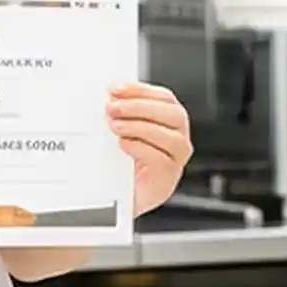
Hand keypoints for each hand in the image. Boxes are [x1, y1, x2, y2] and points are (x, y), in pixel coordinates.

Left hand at [107, 82, 192, 217]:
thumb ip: (121, 113)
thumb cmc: (121, 162)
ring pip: (170, 137)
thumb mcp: (121, 131)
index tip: (117, 88)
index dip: (141, 90)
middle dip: (140, 106)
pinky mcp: (166, 178)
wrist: (118, 197)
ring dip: (139, 126)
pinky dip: (140, 148)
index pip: (164, 98)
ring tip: (115, 125)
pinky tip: (123, 144)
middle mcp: (178, 139)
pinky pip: (160, 159)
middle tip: (113, 107)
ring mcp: (175, 160)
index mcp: (169, 122)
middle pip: (173, 114)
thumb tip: (109, 96)